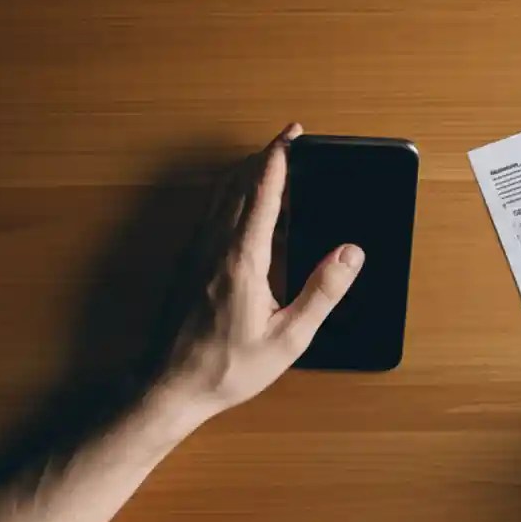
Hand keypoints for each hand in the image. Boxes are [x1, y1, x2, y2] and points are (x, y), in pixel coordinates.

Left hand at [155, 123, 363, 421]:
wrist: (169, 386)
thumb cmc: (227, 368)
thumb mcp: (288, 338)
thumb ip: (323, 292)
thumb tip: (350, 253)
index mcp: (242, 258)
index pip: (264, 191)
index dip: (280, 157)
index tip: (293, 135)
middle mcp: (215, 245)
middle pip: (240, 182)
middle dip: (266, 156)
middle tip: (290, 141)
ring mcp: (196, 251)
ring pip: (220, 194)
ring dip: (246, 171)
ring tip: (269, 163)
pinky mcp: (187, 262)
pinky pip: (209, 212)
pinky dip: (230, 194)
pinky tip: (240, 204)